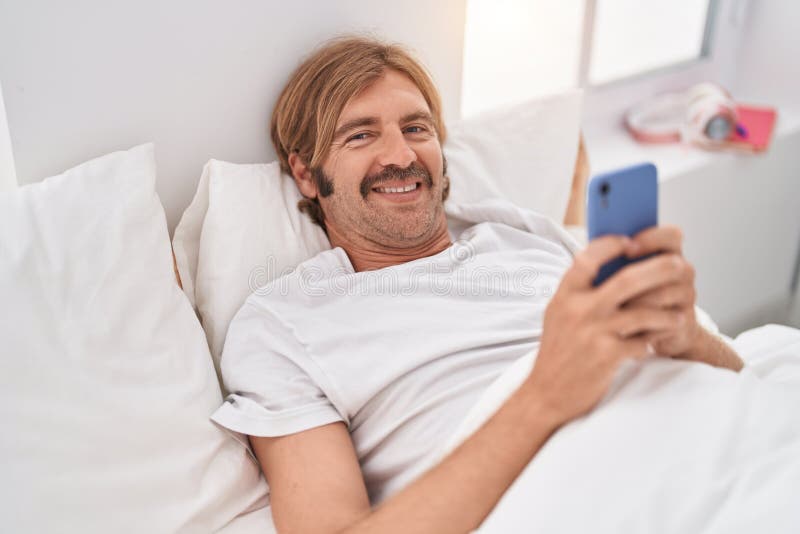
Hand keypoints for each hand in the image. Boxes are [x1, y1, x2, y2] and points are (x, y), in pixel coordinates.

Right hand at [526, 235, 688, 426]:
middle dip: (660, 268)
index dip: (611, 245)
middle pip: (628, 279)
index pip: (588, 258)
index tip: (630, 241)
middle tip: (680, 266)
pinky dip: (654, 340)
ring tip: (679, 314)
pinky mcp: (607, 357)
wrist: (547, 393)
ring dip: (668, 312)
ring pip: (644, 312)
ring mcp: (593, 333)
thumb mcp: (559, 314)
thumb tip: (615, 264)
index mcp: (564, 295)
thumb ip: (581, 291)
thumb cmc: (559, 350)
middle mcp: (578, 310)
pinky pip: (643, 341)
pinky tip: (659, 341)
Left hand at [618, 225, 702, 357]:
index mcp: (667, 252)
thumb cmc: (626, 295)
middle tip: (618, 285)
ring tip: (615, 309)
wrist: (648, 331)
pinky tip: (625, 328)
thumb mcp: (619, 275)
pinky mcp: (684, 321)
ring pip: (665, 294)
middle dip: (643, 274)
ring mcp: (686, 296)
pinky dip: (643, 324)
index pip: (671, 235)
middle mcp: (682, 272)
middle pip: (673, 265)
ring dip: (638, 302)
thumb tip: (592, 252)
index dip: (652, 238)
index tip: (628, 248)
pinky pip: (666, 321)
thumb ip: (613, 260)